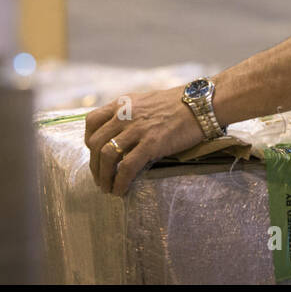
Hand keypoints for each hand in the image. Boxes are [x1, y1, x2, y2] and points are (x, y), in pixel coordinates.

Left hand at [84, 84, 207, 195]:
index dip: (89, 141)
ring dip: (103, 177)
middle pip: (96, 143)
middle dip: (94, 165)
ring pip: (107, 156)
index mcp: (123, 103)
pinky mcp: (151, 143)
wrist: (201, 104)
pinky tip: (121, 190)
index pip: (92, 121)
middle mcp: (125, 115)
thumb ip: (130, 113)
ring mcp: (138, 129)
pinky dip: (120, 181)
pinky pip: (127, 167)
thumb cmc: (178, 104)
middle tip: (100, 179)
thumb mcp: (146, 102)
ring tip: (107, 188)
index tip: (96, 154)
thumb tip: (121, 133)